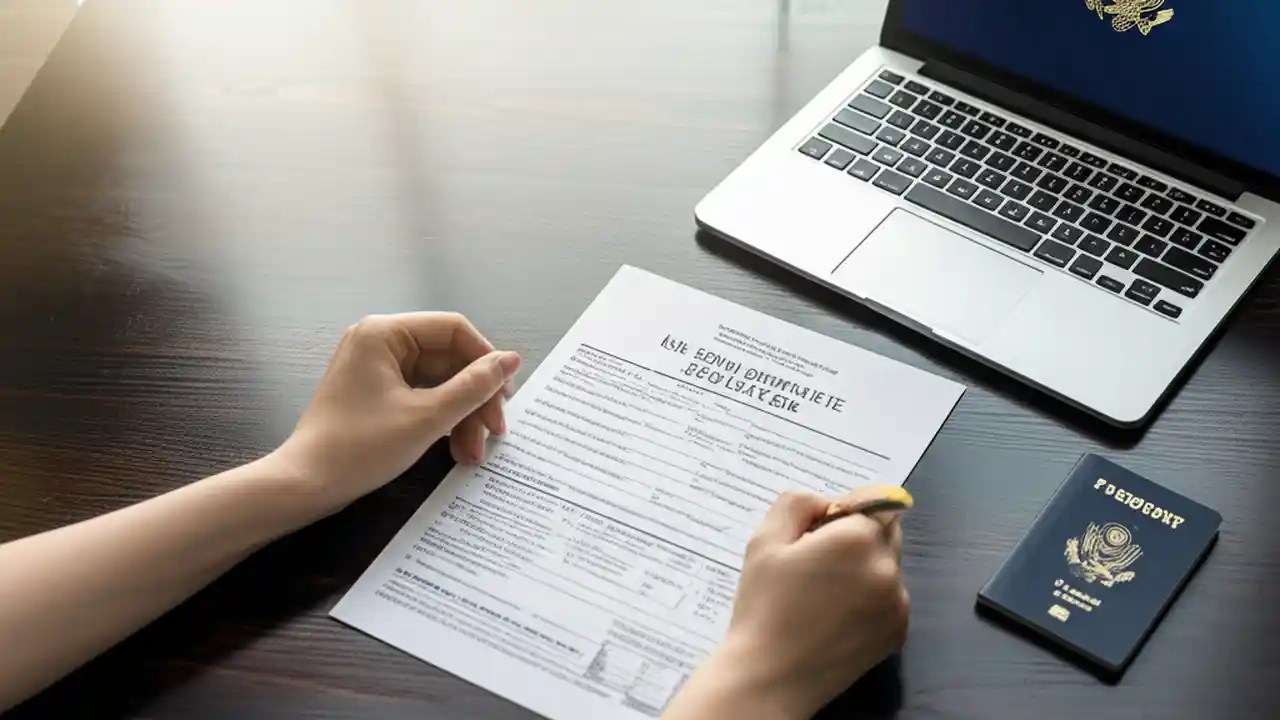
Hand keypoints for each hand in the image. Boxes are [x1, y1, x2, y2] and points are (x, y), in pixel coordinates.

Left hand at [275, 313, 521, 511]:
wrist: (306, 485)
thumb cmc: (361, 446)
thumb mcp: (427, 417)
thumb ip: (474, 386)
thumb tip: (511, 360)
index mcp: (385, 333)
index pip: (453, 330)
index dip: (485, 360)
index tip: (505, 395)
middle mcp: (380, 341)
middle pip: (448, 359)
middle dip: (474, 398)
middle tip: (493, 434)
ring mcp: (377, 368)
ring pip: (439, 382)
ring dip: (462, 416)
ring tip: (472, 454)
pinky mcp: (377, 394)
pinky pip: (423, 396)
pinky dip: (442, 421)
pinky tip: (456, 449)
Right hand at [665, 491, 906, 719]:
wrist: (771, 677)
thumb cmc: (763, 606)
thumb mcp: (765, 539)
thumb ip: (799, 502)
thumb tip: (828, 504)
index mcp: (857, 539)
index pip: (873, 499)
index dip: (842, 511)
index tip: (813, 533)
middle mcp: (888, 567)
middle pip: (885, 530)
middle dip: (856, 536)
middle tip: (815, 563)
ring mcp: (898, 603)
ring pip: (887, 564)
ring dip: (864, 566)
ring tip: (822, 594)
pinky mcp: (898, 631)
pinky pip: (889, 597)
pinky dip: (869, 597)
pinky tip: (834, 615)